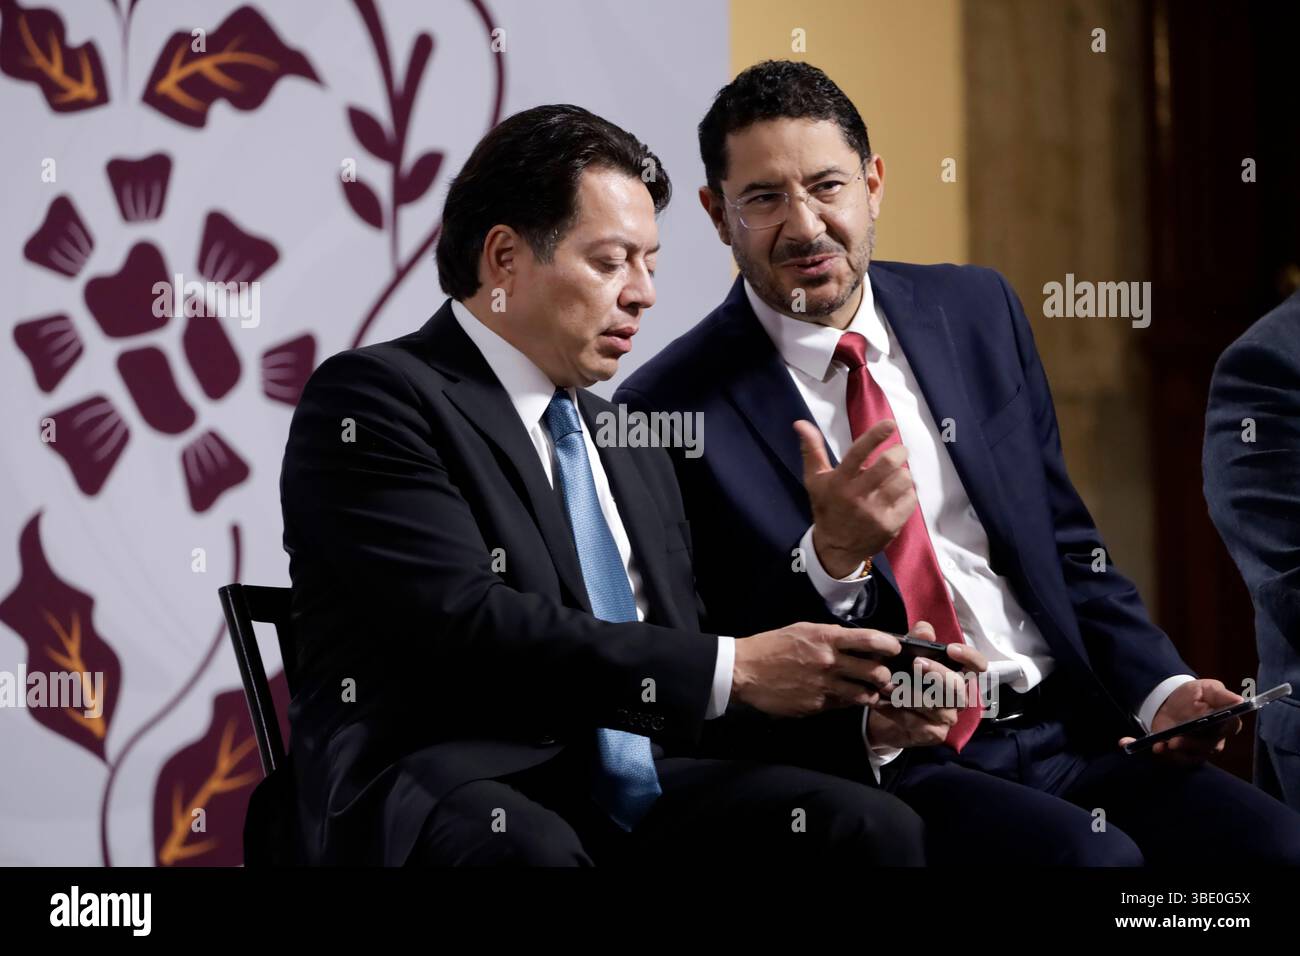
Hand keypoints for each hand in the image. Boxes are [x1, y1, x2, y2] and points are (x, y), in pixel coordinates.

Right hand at [732, 623, 901, 717]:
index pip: (870, 640)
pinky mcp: (816, 705)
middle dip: (885, 676)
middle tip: (885, 676)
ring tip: (870, 692)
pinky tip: (842, 698)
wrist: (745, 670)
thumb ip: (831, 636)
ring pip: (864, 695)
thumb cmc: (773, 646)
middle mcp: (829, 662)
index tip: (895, 649)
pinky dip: (846, 702)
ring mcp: (824, 686)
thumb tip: (855, 642)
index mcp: (826, 638)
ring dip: (871, 694)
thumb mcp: (803, 630)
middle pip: (875, 672)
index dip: (889, 645)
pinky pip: (841, 705)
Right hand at [795, 419, 916, 578]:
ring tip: (896, 476)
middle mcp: (857, 496)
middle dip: (899, 452)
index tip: (890, 424)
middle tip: (899, 451)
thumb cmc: (827, 507)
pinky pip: (911, 499)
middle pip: (888, 465)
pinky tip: (899, 494)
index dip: (875, 436)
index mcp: (839, 481)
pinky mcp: (890, 525)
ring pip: (903, 480)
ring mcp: (875, 512)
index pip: (858, 453)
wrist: (836, 549)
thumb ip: (812, 450)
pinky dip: (908, 492)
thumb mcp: (815, 480)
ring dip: (903, 473)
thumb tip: (801, 423)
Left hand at [868, 622, 987, 748]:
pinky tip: (880, 701)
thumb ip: (916, 640)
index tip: (951, 649)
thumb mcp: (905, 655)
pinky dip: (896, 710)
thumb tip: (925, 631)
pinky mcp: (933, 734)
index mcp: (957, 675)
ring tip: (886, 683)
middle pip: (957, 688)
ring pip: (935, 706)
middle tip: (916, 663)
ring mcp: (947, 718)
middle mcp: (958, 698)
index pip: (977, 666)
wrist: (883, 712)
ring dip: (908, 693)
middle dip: (937, 673)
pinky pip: (916, 722)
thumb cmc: (901, 678)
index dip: (970, 658)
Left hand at [1117, 678, 1243, 764]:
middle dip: (1189, 746)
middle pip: (1205, 748)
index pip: (1226, 730)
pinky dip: (1145, 750)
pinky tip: (1126, 742)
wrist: (1170, 699)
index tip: (1204, 729)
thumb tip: (1239, 702)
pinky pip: (1163, 757)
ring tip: (1156, 747)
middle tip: (1172, 742)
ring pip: (1187, 757)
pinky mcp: (1174, 752)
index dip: (1216, 733)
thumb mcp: (1208, 688)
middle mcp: (1212, 741)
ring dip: (1171, 755)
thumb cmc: (1194, 694)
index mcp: (1224, 724)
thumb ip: (1222, 695)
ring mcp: (1193, 749)